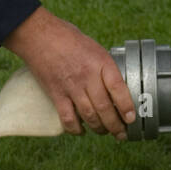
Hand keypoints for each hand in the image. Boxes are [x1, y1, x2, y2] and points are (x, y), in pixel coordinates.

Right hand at [3, 7, 136, 139]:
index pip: (118, 88)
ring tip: (105, 132)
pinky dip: (76, 129)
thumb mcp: (95, 48)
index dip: (127, 106)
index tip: (131, 118)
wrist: (40, 36)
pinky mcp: (56, 94)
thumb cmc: (69, 39)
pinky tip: (82, 131)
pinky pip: (68, 118)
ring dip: (100, 129)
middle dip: (115, 125)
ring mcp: (71, 87)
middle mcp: (87, 76)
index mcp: (101, 62)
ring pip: (89, 116)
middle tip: (121, 133)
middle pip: (104, 108)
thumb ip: (105, 67)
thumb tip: (116, 87)